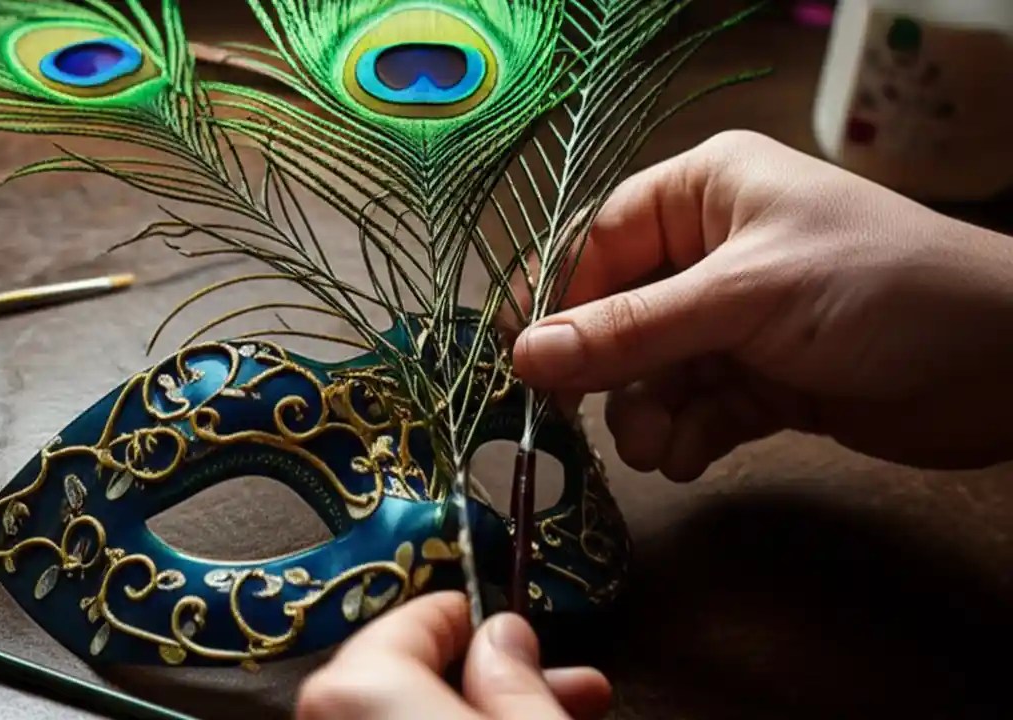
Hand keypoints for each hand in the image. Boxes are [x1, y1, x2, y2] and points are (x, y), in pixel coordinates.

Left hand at [295, 592, 610, 719]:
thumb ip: (516, 680)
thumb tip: (504, 636)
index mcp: (361, 695)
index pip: (404, 627)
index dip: (463, 618)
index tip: (505, 619)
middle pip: (396, 681)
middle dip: (479, 675)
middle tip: (555, 679)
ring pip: (397, 719)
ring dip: (467, 710)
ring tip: (555, 714)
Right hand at [512, 131, 1012, 478]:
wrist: (1006, 366)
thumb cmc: (875, 292)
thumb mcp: (742, 300)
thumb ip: (629, 332)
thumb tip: (522, 355)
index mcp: (707, 191)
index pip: (602, 239)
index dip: (560, 298)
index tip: (521, 360)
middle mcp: (715, 249)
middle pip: (621, 312)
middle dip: (608, 371)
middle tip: (587, 422)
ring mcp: (740, 317)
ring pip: (654, 370)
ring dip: (647, 414)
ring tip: (660, 447)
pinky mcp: (765, 377)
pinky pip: (697, 406)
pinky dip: (688, 435)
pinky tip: (694, 457)